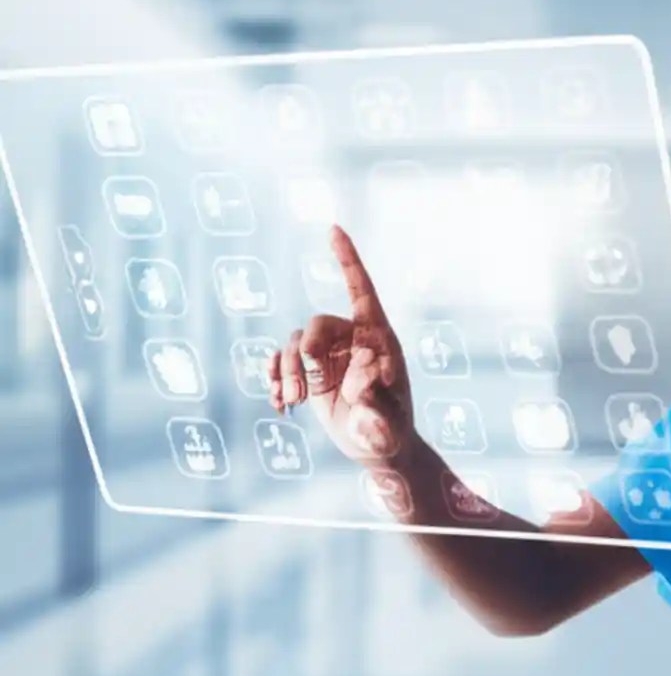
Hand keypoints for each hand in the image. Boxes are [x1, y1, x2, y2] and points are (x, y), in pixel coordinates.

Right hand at [269, 225, 413, 461]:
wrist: (377, 446)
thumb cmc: (390, 431)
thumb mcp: (386, 421)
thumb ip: (375, 398)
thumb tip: (362, 368)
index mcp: (379, 339)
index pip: (361, 289)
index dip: (347, 259)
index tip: (333, 229)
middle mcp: (352, 339)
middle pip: (315, 324)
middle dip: (305, 354)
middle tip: (307, 392)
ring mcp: (329, 354)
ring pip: (294, 344)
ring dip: (287, 373)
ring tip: (294, 403)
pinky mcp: (311, 371)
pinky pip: (281, 361)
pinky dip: (275, 379)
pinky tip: (281, 406)